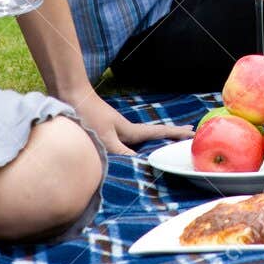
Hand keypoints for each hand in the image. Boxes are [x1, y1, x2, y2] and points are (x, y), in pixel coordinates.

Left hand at [57, 87, 192, 156]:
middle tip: (188, 136)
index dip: (176, 134)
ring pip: (139, 141)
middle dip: (170, 137)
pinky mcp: (103, 134)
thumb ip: (121, 154)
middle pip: (153, 136)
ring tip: (163, 148)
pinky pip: (125, 145)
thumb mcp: (105, 139)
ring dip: (152, 143)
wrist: (69, 96)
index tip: (193, 133)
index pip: (159, 133)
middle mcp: (126, 131)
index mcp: (130, 131)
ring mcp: (115, 131)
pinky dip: (134, 149)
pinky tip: (128, 153)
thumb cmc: (87, 116)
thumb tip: (139, 166)